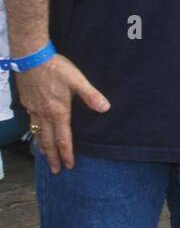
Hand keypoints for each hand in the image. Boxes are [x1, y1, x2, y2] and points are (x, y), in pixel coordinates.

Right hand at [16, 55, 109, 172]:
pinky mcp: (26, 102)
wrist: (31, 57)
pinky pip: (31, 122)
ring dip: (42, 147)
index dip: (66, 153)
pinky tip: (36, 132)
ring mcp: (33, 109)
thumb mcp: (77, 80)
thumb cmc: (56, 68)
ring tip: (44, 156)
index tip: (69, 165)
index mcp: (58, 112)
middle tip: (55, 170)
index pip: (63, 138)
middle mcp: (44, 114)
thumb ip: (91, 95)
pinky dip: (34, 132)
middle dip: (53, 157)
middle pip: (48, 141)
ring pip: (38, 133)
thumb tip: (105, 108)